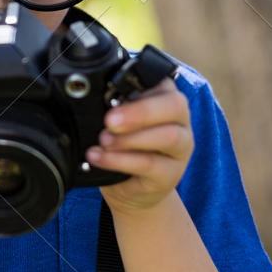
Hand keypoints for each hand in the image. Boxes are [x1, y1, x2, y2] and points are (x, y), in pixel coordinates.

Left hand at [85, 76, 192, 215]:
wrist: (132, 190)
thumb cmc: (124, 146)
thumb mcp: (118, 122)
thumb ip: (113, 108)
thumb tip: (89, 101)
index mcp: (166, 97)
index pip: (163, 81)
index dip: (138, 86)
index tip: (111, 94)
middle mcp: (180, 120)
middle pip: (174, 105)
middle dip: (140, 112)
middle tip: (109, 120)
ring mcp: (181, 148)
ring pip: (168, 136)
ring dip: (130, 138)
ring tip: (103, 140)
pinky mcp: (172, 174)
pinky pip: (150, 164)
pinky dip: (120, 160)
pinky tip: (99, 157)